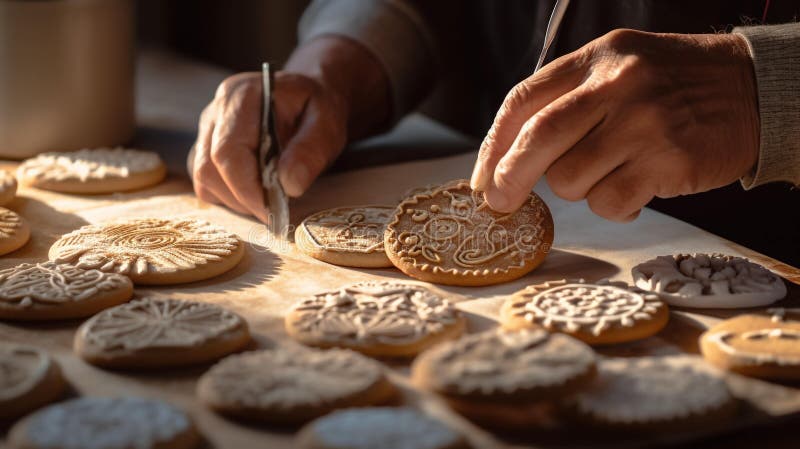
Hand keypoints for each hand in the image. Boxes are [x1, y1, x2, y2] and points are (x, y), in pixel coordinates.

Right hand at [190, 70, 346, 222]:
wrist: (308, 98)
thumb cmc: (316, 109)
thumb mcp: (327, 124)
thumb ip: (310, 151)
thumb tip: (290, 186)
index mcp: (241, 97)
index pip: (227, 151)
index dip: (247, 188)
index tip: (273, 211)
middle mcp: (215, 112)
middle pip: (209, 168)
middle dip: (243, 198)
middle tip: (277, 210)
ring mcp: (206, 130)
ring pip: (203, 179)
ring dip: (235, 200)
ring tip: (270, 198)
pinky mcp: (206, 148)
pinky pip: (206, 182)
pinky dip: (230, 196)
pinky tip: (258, 192)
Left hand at [470, 29, 758, 221]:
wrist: (754, 90)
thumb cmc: (673, 85)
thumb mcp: (619, 66)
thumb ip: (568, 99)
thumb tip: (509, 155)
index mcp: (597, 58)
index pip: (523, 101)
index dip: (492, 145)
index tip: (481, 177)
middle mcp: (618, 85)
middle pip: (538, 138)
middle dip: (509, 177)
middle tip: (499, 202)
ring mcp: (645, 122)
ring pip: (572, 179)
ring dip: (577, 190)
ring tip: (608, 174)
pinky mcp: (669, 161)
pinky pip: (611, 202)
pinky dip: (611, 208)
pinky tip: (633, 191)